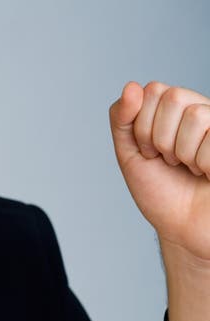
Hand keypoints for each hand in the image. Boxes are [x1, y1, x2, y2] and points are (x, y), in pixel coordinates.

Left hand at [109, 82, 209, 261]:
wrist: (184, 228)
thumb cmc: (162, 194)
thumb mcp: (131, 156)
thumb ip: (123, 120)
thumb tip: (130, 87)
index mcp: (175, 110)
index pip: (153, 91)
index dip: (143, 129)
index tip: (150, 154)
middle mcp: (200, 110)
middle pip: (172, 97)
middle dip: (161, 139)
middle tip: (170, 161)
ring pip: (194, 115)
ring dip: (183, 152)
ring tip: (189, 168)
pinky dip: (203, 164)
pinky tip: (207, 173)